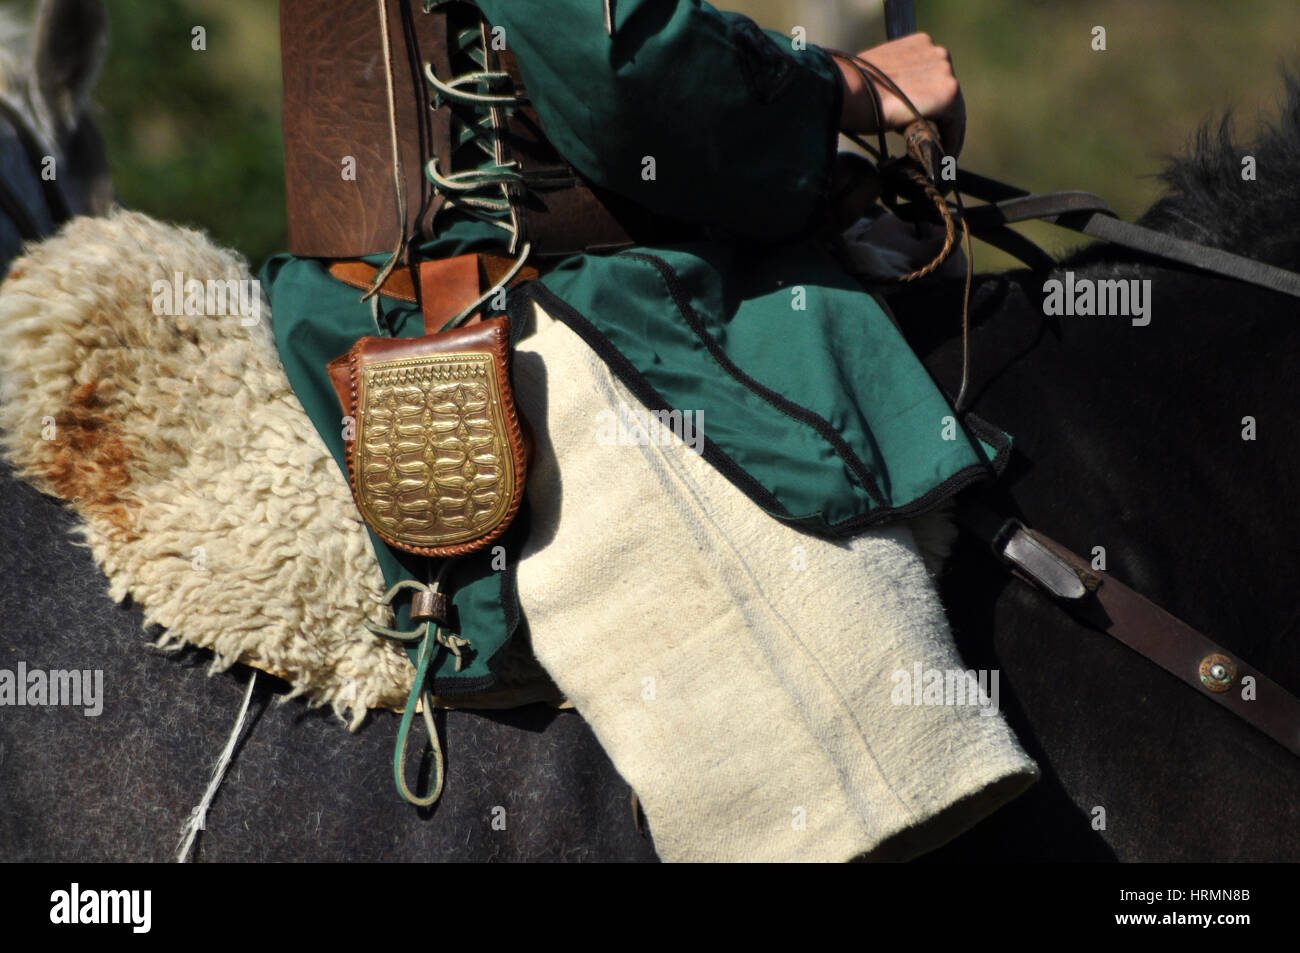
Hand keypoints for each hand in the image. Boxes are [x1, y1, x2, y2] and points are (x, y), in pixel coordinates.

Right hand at [835, 34, 965, 156]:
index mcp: (920, 44)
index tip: (925, 122)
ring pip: (953, 109)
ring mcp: (945, 70)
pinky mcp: (948, 92)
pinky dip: (950, 142)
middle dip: (940, 117)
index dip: (929, 103)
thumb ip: (897, 83)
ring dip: (944, 131)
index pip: (933, 78)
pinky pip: (955, 124)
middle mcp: (937, 52)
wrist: (846, 89)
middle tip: (934, 142)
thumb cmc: (850, 89)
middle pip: (946, 93)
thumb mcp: (877, 76)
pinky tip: (943, 157)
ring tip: (938, 154)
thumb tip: (899, 105)